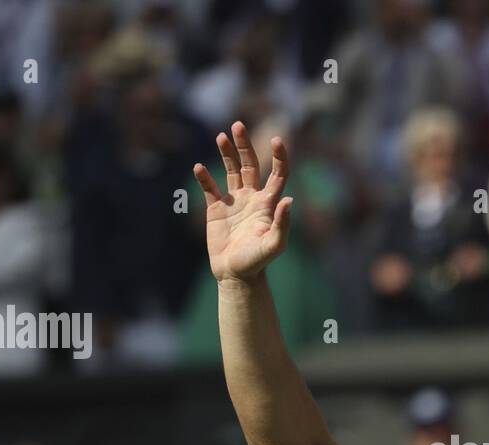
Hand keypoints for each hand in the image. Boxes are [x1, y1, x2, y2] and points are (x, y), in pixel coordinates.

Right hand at [194, 122, 293, 282]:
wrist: (236, 275)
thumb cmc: (258, 262)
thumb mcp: (273, 245)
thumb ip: (282, 224)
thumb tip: (289, 200)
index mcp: (268, 204)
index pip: (277, 174)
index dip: (279, 157)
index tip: (277, 139)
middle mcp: (252, 198)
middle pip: (250, 164)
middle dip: (245, 145)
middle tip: (238, 125)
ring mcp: (233, 202)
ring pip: (231, 171)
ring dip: (226, 154)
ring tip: (221, 136)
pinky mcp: (216, 209)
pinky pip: (210, 188)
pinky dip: (204, 177)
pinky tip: (199, 167)